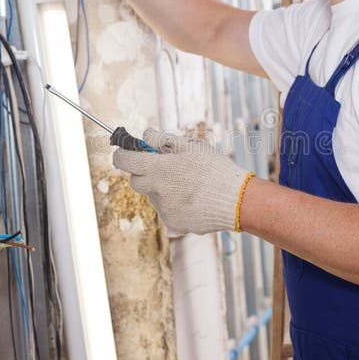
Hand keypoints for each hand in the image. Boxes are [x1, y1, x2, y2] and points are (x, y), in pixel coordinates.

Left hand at [113, 129, 252, 234]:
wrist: (237, 200)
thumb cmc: (215, 169)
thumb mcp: (191, 146)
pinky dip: (175, 204)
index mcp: (159, 169)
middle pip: (135, 181)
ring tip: (188, 184)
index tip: (124, 152)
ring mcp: (164, 210)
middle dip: (143, 173)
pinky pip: (167, 210)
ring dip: (162, 188)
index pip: (124, 161)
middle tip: (162, 166)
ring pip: (154, 196)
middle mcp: (157, 191)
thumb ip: (163, 140)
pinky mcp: (174, 223)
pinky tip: (193, 198)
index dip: (121, 154)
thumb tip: (146, 135)